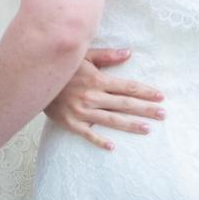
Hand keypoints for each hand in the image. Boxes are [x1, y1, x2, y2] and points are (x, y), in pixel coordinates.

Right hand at [44, 47, 165, 149]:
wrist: (35, 80)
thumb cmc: (63, 67)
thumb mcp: (84, 56)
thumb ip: (107, 56)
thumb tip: (129, 53)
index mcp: (97, 80)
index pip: (127, 87)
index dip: (145, 91)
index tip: (160, 96)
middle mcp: (92, 97)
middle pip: (124, 104)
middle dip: (145, 109)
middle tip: (163, 114)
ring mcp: (82, 112)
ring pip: (112, 120)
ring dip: (131, 125)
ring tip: (148, 129)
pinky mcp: (71, 123)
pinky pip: (88, 134)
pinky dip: (99, 140)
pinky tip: (113, 146)